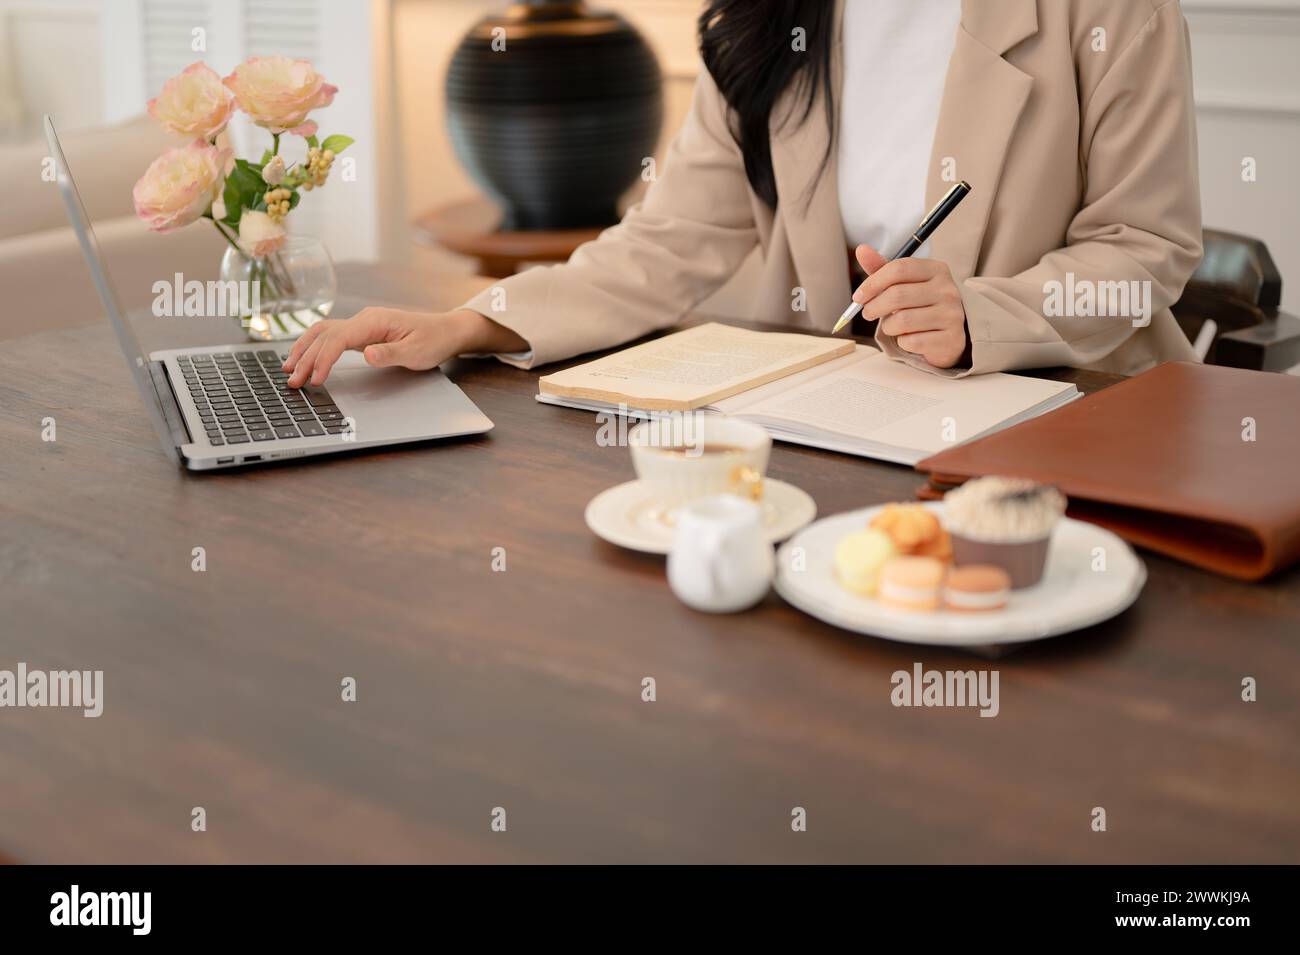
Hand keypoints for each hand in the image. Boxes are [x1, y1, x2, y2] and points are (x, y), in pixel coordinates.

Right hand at [282, 307, 526, 386]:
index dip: (324, 359)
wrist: (446, 331)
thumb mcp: (416, 352)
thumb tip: (366, 354)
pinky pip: (332, 337)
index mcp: (374, 322)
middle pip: (324, 335)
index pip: (338, 338)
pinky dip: (315, 347)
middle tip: (292, 381)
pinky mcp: (362, 333)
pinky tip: (305, 359)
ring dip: (304, 350)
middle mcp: (364, 320)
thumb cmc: (433, 340)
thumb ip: (390, 354)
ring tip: (288, 369)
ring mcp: (361, 325)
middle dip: (305, 357)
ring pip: (323, 333)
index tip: (315, 380)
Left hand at [852, 244, 968, 368]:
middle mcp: (947, 290)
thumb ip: (883, 269)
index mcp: (937, 270)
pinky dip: (902, 342)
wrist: (952, 332)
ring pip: (902, 320)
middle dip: (874, 307)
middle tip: (868, 313)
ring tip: (891, 326)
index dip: (872, 283)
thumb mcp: (905, 283)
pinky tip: (908, 338)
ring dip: (888, 326)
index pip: (898, 269)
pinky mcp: (950, 338)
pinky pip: (911, 341)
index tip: (858, 297)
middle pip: (897, 295)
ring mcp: (952, 314)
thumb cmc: (921, 304)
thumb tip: (861, 249)